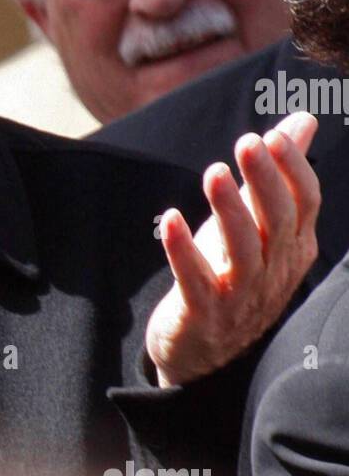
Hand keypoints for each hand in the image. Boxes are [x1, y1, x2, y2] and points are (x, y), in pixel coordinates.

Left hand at [146, 112, 319, 387]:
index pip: (305, 205)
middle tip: (247, 143)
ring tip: (215, 173)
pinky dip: (183, 250)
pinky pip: (196, 281)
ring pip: (243, 251)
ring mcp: (240, 297)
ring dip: (229, 210)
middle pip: (278, 223)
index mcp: (292, 248)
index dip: (293, 171)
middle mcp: (273, 272)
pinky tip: (171, 219)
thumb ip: (279, 175)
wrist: (203, 353)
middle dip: (265, 181)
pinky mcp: (203, 314)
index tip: (276, 136)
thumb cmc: (232, 276)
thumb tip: (303, 122)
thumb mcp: (260, 225)